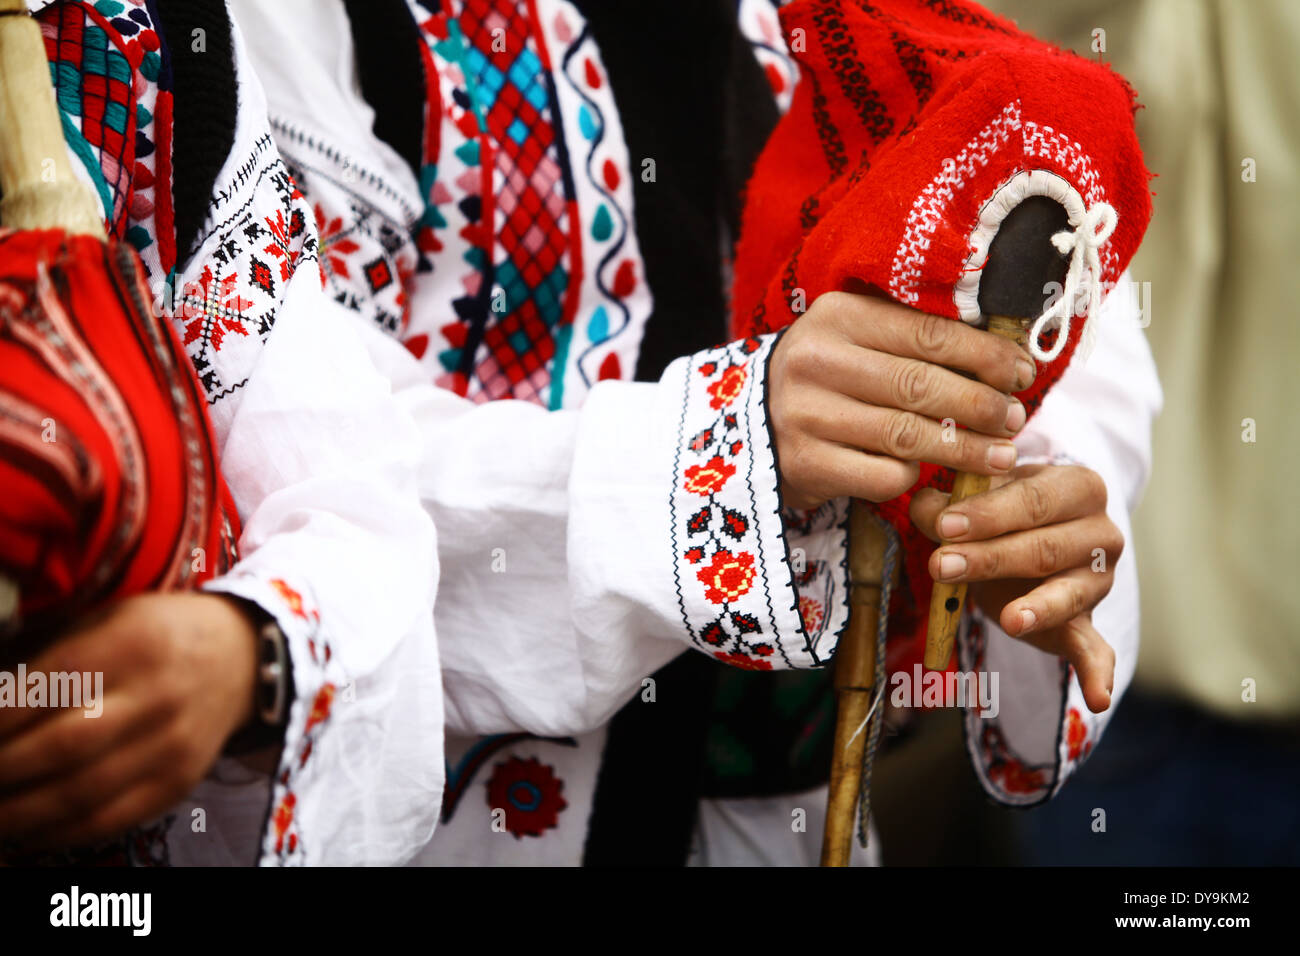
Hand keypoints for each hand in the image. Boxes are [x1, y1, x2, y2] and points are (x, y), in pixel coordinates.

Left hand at [0, 593, 259, 847]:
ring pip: (81, 793)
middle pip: (62, 746)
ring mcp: (173, 744)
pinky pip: (110, 820)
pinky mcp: (180, 781)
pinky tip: (26, 830)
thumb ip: (49, 661)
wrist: (242, 659)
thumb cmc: (158, 636)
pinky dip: (58, 832)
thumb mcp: (107, 622)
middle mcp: (157, 696)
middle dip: (0, 769)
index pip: (47, 688)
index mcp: (133, 643)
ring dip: (16, 813)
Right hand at [768, 291, 1036, 508]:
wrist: (754, 422)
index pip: (930, 334)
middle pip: (922, 385)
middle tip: (1014, 420)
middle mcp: (815, 361)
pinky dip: (914, 477)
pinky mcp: (805, 464)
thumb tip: (1007, 358)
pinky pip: (883, 476)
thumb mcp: (860, 339)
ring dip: (964, 449)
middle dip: (981, 405)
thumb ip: (918, 340)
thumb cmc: (830, 378)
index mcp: (837, 316)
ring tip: (1000, 456)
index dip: (986, 356)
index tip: (1022, 374)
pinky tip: (927, 474)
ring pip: (908, 435)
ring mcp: (805, 415)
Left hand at [909, 463, 1121, 712]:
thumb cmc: (1004, 514)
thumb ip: (949, 504)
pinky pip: (1096, 649)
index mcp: (1076, 486)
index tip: (945, 525)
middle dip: (990, 558)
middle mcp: (1100, 532)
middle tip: (940, 566)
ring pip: (1066, 594)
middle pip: (1044, 548)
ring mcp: (1099, 580)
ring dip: (1036, 609)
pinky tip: (1097, 697)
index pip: (1032, 499)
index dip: (987, 513)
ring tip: (1010, 621)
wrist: (1034, 539)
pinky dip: (1097, 674)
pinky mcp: (1089, 622)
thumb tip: (924, 508)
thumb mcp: (977, 501)